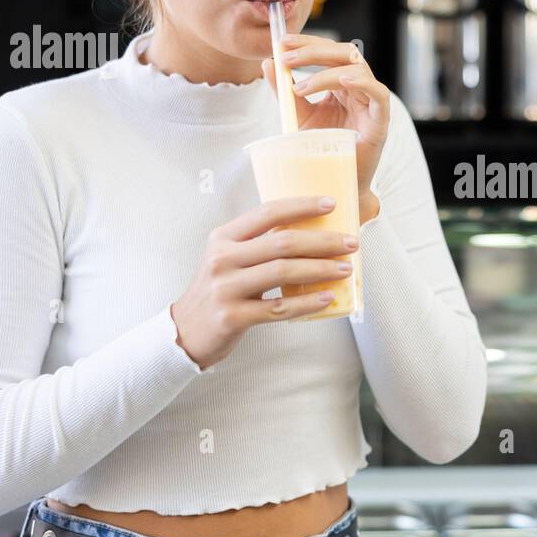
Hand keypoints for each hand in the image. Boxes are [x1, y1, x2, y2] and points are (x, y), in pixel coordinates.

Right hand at [170, 196, 359, 370]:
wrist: (184, 332)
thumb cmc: (219, 290)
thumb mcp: (228, 259)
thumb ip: (258, 245)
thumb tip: (312, 232)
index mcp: (223, 238)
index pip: (267, 213)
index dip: (301, 206)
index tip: (331, 204)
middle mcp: (223, 259)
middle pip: (282, 242)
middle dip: (323, 241)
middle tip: (351, 243)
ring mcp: (226, 288)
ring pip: (283, 272)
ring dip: (321, 269)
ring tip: (346, 268)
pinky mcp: (233, 317)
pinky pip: (279, 308)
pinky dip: (307, 303)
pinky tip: (328, 297)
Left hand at [261, 34, 390, 206]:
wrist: (334, 184)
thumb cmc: (321, 151)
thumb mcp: (297, 116)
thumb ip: (284, 91)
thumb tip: (267, 63)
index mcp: (341, 84)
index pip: (328, 51)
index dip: (307, 43)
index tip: (281, 43)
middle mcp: (359, 89)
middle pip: (343, 52)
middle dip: (313, 50)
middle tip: (286, 57)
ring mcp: (371, 103)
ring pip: (357, 68)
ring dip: (326, 71)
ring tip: (300, 86)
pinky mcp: (381, 121)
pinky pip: (379, 94)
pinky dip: (362, 83)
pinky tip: (341, 81)